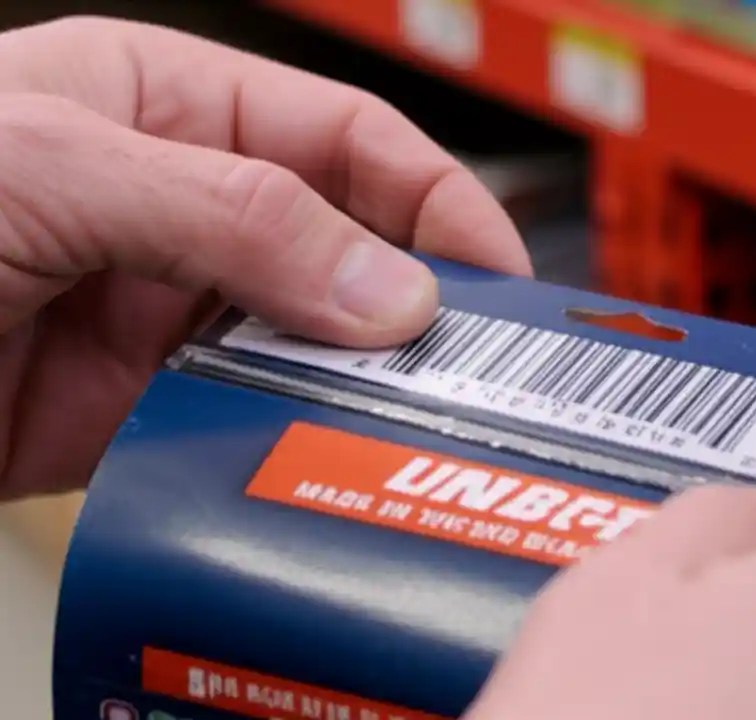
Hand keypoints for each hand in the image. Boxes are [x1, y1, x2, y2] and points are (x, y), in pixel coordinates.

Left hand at [0, 17, 529, 498]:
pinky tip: (316, 461)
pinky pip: (243, 429)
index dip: (439, 200)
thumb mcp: (57, 164)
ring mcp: (156, 317)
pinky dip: (290, 450)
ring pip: (309, 351)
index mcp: (170, 109)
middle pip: (348, 252)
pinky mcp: (129, 412)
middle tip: (479, 360)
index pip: (349, 140)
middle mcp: (180, 211)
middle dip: (417, 304)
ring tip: (411, 418)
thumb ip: (231, 213)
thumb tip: (386, 288)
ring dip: (360, 387)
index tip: (500, 272)